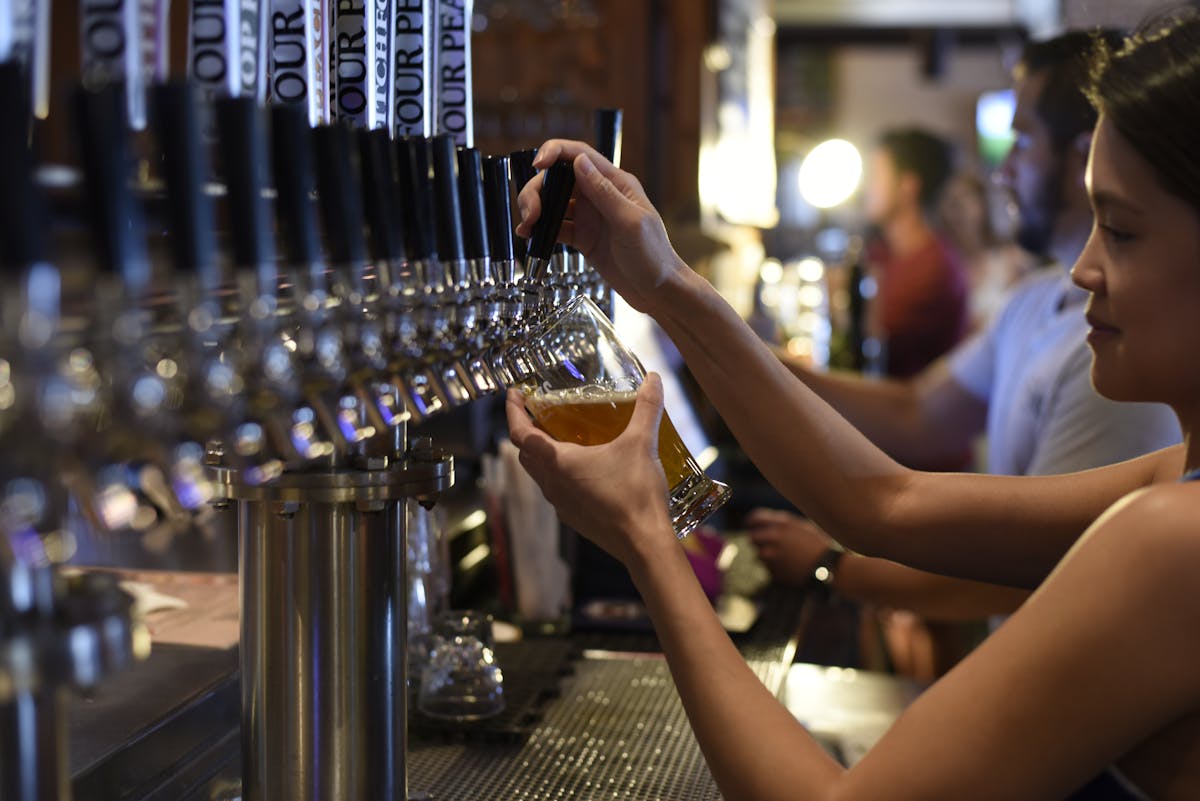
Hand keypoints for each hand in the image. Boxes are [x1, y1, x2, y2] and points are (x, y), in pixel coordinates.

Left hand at [505, 372, 676, 567]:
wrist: (644, 544)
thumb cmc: (635, 493)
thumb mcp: (642, 444)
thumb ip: (647, 408)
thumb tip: (654, 378)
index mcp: (559, 463)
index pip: (520, 434)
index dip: (513, 412)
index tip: (514, 395)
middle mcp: (552, 484)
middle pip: (525, 454)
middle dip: (526, 432)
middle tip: (538, 414)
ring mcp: (561, 505)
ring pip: (539, 474)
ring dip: (542, 455)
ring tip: (560, 438)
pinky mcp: (574, 518)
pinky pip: (556, 491)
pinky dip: (558, 475)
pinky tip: (584, 469)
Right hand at [514, 140, 685, 314]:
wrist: (659, 291)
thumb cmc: (654, 256)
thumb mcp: (630, 222)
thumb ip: (604, 193)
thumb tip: (579, 162)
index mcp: (615, 183)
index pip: (580, 155)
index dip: (555, 152)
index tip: (538, 164)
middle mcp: (600, 196)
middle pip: (559, 179)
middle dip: (538, 190)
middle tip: (530, 213)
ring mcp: (590, 217)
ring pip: (554, 203)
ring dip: (536, 210)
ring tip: (526, 228)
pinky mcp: (584, 238)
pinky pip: (557, 227)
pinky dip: (541, 230)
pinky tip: (531, 238)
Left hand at [745, 508, 836, 585]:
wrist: (828, 566)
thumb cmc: (817, 544)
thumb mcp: (800, 526)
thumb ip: (780, 522)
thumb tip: (763, 522)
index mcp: (780, 524)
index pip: (754, 519)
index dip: (751, 522)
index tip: (750, 525)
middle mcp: (773, 539)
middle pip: (752, 538)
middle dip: (758, 540)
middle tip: (768, 544)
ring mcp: (772, 557)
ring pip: (759, 555)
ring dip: (767, 555)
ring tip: (785, 557)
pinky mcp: (774, 572)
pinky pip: (768, 568)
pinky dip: (774, 567)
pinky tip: (789, 566)